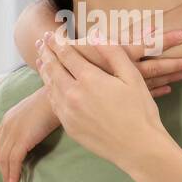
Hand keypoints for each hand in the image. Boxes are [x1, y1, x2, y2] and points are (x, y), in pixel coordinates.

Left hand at [0, 31, 181, 181]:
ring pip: (50, 87)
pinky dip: (50, 91)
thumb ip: (113, 52)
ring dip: (45, 71)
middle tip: (41, 42)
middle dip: (47, 53)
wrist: (138, 148)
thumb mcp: (132, 77)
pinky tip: (51, 87)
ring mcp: (69, 113)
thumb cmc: (140, 111)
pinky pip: (55, 104)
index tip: (51, 33)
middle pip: (53, 68)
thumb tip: (96, 34)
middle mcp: (73, 95)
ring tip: (41, 61)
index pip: (67, 55)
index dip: (58, 42)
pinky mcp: (69, 127)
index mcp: (89, 79)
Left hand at [0, 89, 61, 181]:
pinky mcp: (22, 138)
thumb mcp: (36, 111)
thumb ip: (30, 123)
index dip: (1, 157)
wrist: (58, 95)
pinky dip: (13, 172)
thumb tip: (34, 134)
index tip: (5, 168)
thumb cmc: (53, 102)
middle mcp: (7, 125)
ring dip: (7, 174)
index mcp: (9, 118)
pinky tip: (15, 181)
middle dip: (2, 169)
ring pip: (4, 158)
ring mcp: (13, 131)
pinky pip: (14, 160)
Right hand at [85, 24, 181, 93]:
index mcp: (116, 54)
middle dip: (176, 61)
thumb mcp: (90, 48)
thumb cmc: (77, 63)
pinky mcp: (123, 97)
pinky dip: (158, 90)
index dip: (164, 39)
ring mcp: (124, 86)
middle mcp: (123, 71)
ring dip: (171, 74)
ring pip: (153, 80)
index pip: (145, 44)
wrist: (63, 93)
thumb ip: (111, 39)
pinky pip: (145, 93)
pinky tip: (170, 88)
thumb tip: (138, 26)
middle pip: (155, 65)